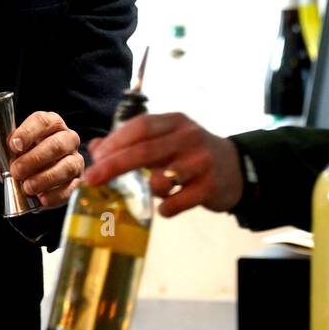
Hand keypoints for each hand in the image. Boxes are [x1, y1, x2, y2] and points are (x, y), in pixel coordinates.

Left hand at [0, 111, 81, 207]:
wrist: (38, 181)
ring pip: (67, 166)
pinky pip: (71, 188)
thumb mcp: (9, 153)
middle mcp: (67, 139)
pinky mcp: (78, 181)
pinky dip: (55, 195)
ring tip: (27, 187)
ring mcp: (76, 160)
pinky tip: (41, 199)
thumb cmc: (25, 159)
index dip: (28, 132)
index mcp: (51, 124)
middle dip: (35, 159)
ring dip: (45, 178)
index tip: (14, 145)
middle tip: (16, 171)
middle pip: (57, 144)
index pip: (43, 121)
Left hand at [82, 113, 242, 217]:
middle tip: (92, 179)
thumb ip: (132, 141)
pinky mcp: (210, 186)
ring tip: (160, 189)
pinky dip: (165, 208)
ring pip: (161, 178)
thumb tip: (95, 147)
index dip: (115, 141)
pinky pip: (176, 202)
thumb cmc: (191, 153)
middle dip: (114, 165)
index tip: (96, 157)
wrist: (236, 169)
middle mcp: (189, 137)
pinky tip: (169, 206)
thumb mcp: (166, 139)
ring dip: (150, 188)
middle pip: (145, 150)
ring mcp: (201, 162)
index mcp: (175, 122)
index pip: (140, 126)